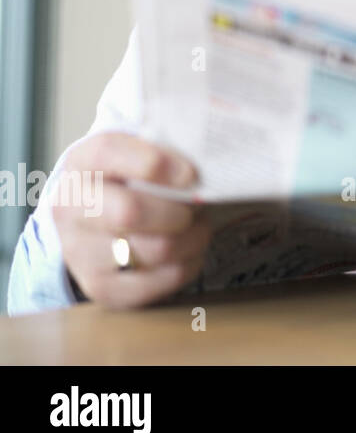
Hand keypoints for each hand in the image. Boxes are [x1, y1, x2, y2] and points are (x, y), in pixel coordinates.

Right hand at [52, 132, 210, 308]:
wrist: (96, 223)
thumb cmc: (131, 179)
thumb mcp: (139, 151)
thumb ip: (165, 143)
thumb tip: (207, 151)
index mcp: (81, 164)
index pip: (106, 153)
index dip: (153, 161)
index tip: (189, 173)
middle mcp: (70, 210)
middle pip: (131, 212)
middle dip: (178, 209)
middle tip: (193, 205)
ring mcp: (80, 254)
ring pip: (159, 249)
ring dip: (193, 235)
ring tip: (193, 223)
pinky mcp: (103, 289)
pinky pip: (166, 278)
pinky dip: (191, 261)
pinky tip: (188, 247)